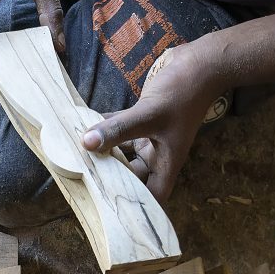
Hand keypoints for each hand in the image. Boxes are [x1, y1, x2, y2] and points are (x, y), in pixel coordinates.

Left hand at [82, 46, 222, 201]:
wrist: (200, 64)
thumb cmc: (183, 94)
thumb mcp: (149, 115)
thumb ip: (118, 129)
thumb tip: (86, 143)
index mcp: (166, 162)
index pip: (152, 196)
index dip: (137, 207)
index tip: (110, 209)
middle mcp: (157, 154)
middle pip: (132, 176)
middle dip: (110, 177)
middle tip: (81, 180)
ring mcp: (149, 136)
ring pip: (121, 152)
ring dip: (102, 152)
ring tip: (74, 156)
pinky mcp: (142, 119)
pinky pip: (118, 128)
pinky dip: (103, 128)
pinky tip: (82, 126)